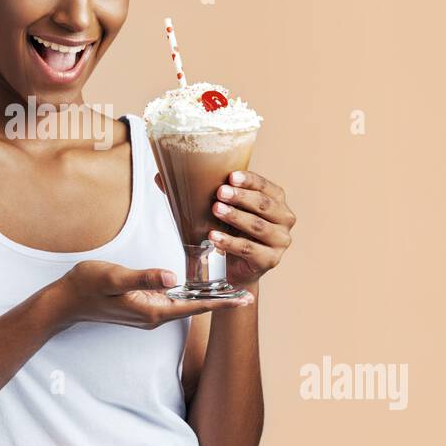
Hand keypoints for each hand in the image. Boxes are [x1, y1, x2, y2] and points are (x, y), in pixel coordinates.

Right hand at [52, 260, 252, 330]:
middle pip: (195, 306)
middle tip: (248, 293)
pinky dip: (191, 293)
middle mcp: (155, 315)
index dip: (222, 301)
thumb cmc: (87, 286)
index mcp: (153, 310)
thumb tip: (171, 276)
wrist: (65, 301)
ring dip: (208, 297)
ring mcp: (149, 312)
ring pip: (186, 303)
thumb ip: (143, 278)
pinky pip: (174, 300)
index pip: (195, 305)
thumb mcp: (114, 277)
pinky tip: (199, 286)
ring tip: (231, 289)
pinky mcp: (143, 306)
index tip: (245, 299)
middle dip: (221, 300)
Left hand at [156, 169, 295, 288]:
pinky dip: (230, 242)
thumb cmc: (230, 231)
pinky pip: (249, 249)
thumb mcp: (218, 209)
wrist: (235, 269)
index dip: (250, 180)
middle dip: (241, 197)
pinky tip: (213, 236)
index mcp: (277, 199)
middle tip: (219, 192)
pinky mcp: (271, 260)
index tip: (230, 176)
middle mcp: (284, 218)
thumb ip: (196, 192)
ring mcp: (280, 241)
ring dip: (235, 217)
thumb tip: (160, 176)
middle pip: (264, 205)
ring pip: (258, 226)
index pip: (266, 185)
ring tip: (215, 210)